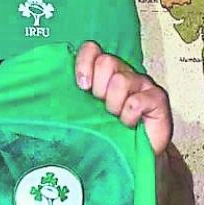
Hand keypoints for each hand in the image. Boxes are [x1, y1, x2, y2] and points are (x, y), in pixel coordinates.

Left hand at [74, 41, 173, 155]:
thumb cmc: (110, 133)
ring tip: (117, 117)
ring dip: (115, 106)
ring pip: (121, 81)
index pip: (92, 49)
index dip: (84, 64)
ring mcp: (142, 83)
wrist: (135, 155)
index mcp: (105, 73)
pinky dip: (129, 116)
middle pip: (106, 62)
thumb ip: (71, 98)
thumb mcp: (84, 113)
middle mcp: (124, 73)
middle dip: (100, 88)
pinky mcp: (157, 98)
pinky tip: (130, 124)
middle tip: (103, 107)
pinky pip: (136, 101)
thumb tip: (46, 93)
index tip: (82, 86)